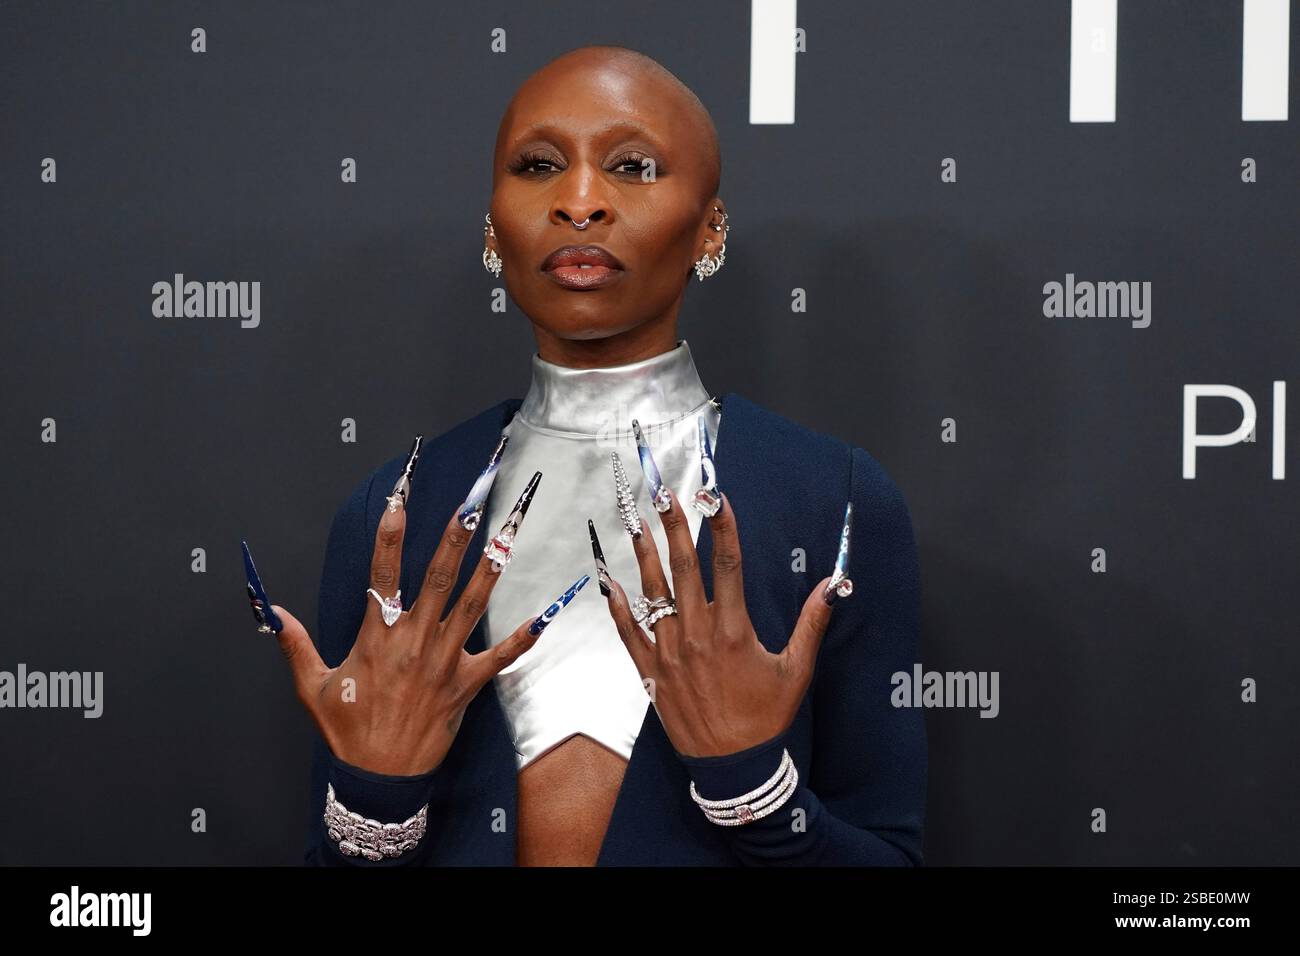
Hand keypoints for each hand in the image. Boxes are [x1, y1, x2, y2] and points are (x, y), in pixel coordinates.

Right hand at [247, 473, 548, 777]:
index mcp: (377, 637)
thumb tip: (274, 610)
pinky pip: (500, 657)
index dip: (390, 534)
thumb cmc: (347, 731)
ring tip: (507, 534)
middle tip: (471, 503)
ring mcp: (444, 662)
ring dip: (491, 568)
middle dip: (454, 538)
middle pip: (437, 578)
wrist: (379, 779)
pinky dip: (523, 638)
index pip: (383, 574)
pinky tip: (544, 615)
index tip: (399, 498)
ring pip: (472, 604)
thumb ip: (295, 643)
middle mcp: (414, 642)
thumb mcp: (313, 687)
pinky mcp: (466, 685)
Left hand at [602, 489, 848, 758]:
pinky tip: (608, 579)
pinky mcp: (650, 671)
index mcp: (733, 630)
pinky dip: (617, 605)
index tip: (716, 495)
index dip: (722, 526)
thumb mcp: (796, 670)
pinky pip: (628, 632)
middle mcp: (697, 634)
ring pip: (652, 592)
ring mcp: (669, 652)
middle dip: (674, 526)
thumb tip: (834, 584)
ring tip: (634, 519)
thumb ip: (812, 623)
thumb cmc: (765, 718)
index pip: (727, 564)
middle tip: (664, 492)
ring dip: (643, 553)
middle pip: (683, 568)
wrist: (732, 768)